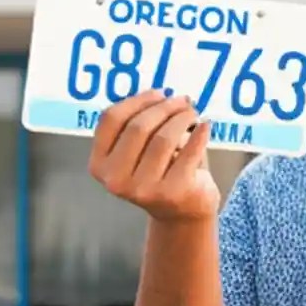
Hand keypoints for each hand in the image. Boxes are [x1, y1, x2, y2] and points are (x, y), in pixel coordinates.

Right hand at [88, 89, 220, 222]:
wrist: (181, 212)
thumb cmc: (159, 172)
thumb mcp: (137, 151)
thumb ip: (137, 123)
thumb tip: (163, 93)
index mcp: (100, 164)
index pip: (111, 119)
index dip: (137, 100)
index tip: (159, 93)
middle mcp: (116, 180)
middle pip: (138, 127)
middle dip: (164, 107)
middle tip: (182, 100)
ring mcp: (143, 189)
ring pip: (163, 138)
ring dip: (182, 118)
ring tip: (192, 113)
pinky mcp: (172, 193)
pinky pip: (189, 152)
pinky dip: (200, 134)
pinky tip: (205, 125)